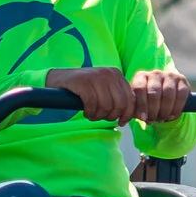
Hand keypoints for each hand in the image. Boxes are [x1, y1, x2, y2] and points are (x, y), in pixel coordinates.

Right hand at [43, 66, 189, 124]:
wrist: (59, 79)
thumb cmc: (85, 89)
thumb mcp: (105, 89)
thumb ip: (118, 98)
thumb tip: (136, 116)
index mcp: (117, 75)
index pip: (130, 99)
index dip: (128, 114)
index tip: (122, 123)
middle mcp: (109, 73)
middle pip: (120, 105)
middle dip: (111, 116)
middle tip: (101, 118)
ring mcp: (96, 76)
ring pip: (106, 106)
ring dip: (99, 116)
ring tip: (92, 115)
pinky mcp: (83, 82)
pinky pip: (92, 104)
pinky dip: (90, 113)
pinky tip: (86, 112)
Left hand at [130, 67, 189, 123]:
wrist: (164, 96)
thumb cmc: (147, 102)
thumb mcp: (138, 104)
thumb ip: (134, 110)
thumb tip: (134, 118)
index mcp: (141, 76)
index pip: (140, 89)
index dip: (142, 105)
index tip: (143, 118)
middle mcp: (155, 73)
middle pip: (154, 93)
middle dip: (154, 110)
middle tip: (153, 120)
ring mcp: (169, 75)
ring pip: (168, 95)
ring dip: (165, 111)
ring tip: (162, 118)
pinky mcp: (182, 80)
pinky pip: (181, 95)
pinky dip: (176, 108)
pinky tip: (172, 115)